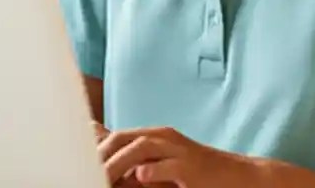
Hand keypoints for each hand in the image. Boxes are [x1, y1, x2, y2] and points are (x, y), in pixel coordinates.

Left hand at [96, 124, 257, 186]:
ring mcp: (179, 150)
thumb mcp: (162, 167)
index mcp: (154, 137)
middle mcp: (164, 138)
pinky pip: (170, 165)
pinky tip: (140, 177)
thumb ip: (134, 162)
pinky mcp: (193, 166)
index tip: (76, 163)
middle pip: (124, 138)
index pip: (117, 136)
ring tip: (101, 178)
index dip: (96, 148)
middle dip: (102, 153)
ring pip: (142, 147)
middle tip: (83, 171)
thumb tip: (103, 156)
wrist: (238, 177)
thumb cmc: (197, 176)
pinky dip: (153, 170)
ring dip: (119, 162)